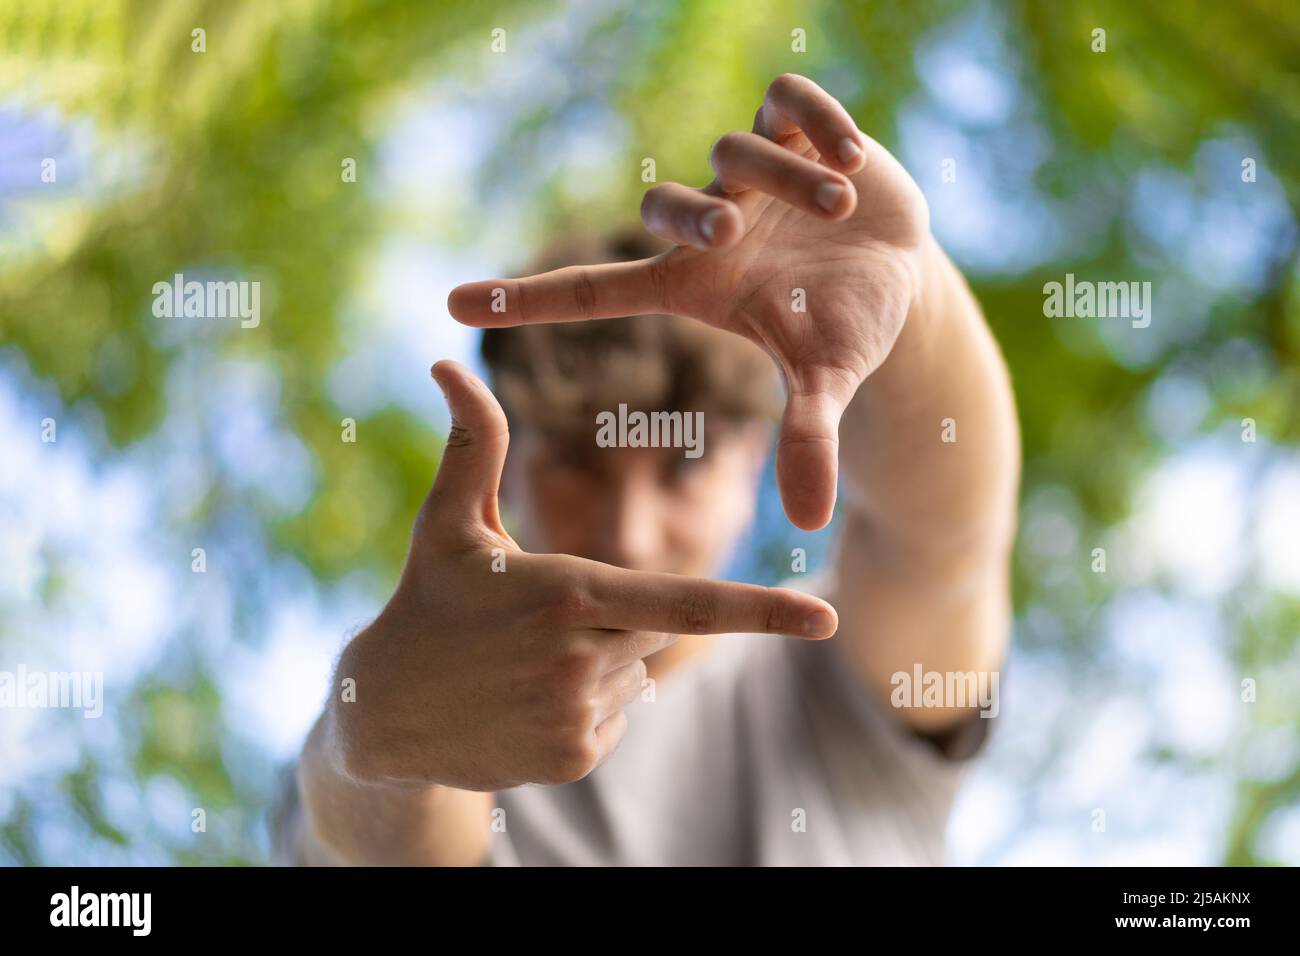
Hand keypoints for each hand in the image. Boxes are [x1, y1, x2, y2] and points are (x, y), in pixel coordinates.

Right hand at [330, 361, 838, 791]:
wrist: (380, 714)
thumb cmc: (425, 601)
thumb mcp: (449, 521)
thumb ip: (475, 443)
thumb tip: (449, 363)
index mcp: (569, 592)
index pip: (684, 603)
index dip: (761, 609)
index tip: (825, 617)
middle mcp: (581, 659)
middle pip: (653, 629)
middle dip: (616, 618)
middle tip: (541, 620)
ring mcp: (577, 717)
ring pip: (636, 674)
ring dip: (599, 662)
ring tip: (525, 661)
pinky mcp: (573, 761)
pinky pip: (617, 719)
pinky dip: (587, 704)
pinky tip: (527, 697)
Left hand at [447, 73, 930, 530]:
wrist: (896, 272)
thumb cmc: (841, 328)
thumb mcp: (825, 379)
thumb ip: (808, 439)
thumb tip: (811, 525)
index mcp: (694, 283)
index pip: (595, 289)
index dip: (527, 298)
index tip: (451, 304)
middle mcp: (714, 224)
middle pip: (668, 206)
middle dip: (691, 215)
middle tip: (731, 233)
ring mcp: (754, 173)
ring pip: (737, 151)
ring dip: (786, 178)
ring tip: (838, 210)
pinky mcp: (800, 127)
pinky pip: (789, 100)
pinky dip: (817, 121)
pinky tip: (851, 158)